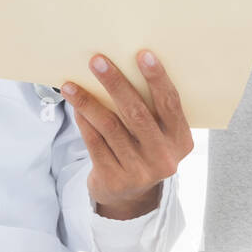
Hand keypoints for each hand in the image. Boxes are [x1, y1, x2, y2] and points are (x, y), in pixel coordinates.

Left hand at [61, 49, 193, 220]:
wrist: (129, 196)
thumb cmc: (142, 150)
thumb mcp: (157, 135)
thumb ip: (150, 110)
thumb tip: (119, 66)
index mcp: (180, 140)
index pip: (170, 103)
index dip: (157, 78)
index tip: (143, 54)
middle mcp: (164, 157)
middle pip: (137, 113)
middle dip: (116, 84)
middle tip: (98, 62)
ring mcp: (140, 171)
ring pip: (111, 127)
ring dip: (89, 102)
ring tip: (71, 85)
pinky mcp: (116, 179)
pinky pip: (95, 143)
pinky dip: (84, 122)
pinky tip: (75, 106)